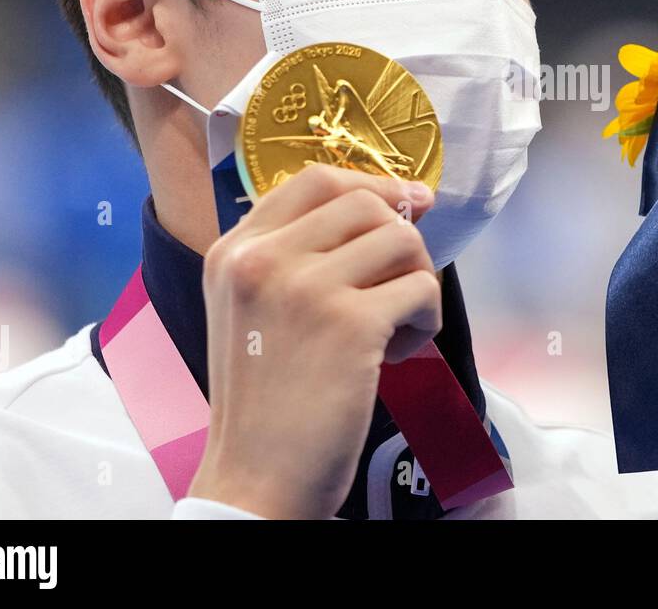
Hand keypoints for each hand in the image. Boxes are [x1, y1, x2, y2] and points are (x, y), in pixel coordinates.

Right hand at [189, 164, 439, 518]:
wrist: (254, 479)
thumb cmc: (265, 399)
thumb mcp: (250, 308)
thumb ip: (294, 256)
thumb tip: (389, 206)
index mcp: (233, 250)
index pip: (313, 179)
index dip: (370, 183)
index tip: (408, 201)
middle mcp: (262, 259)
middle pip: (364, 202)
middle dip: (401, 238)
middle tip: (404, 281)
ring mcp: (304, 287)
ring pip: (400, 239)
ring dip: (416, 279)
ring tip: (396, 324)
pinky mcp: (349, 324)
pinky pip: (421, 288)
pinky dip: (425, 319)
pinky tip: (397, 353)